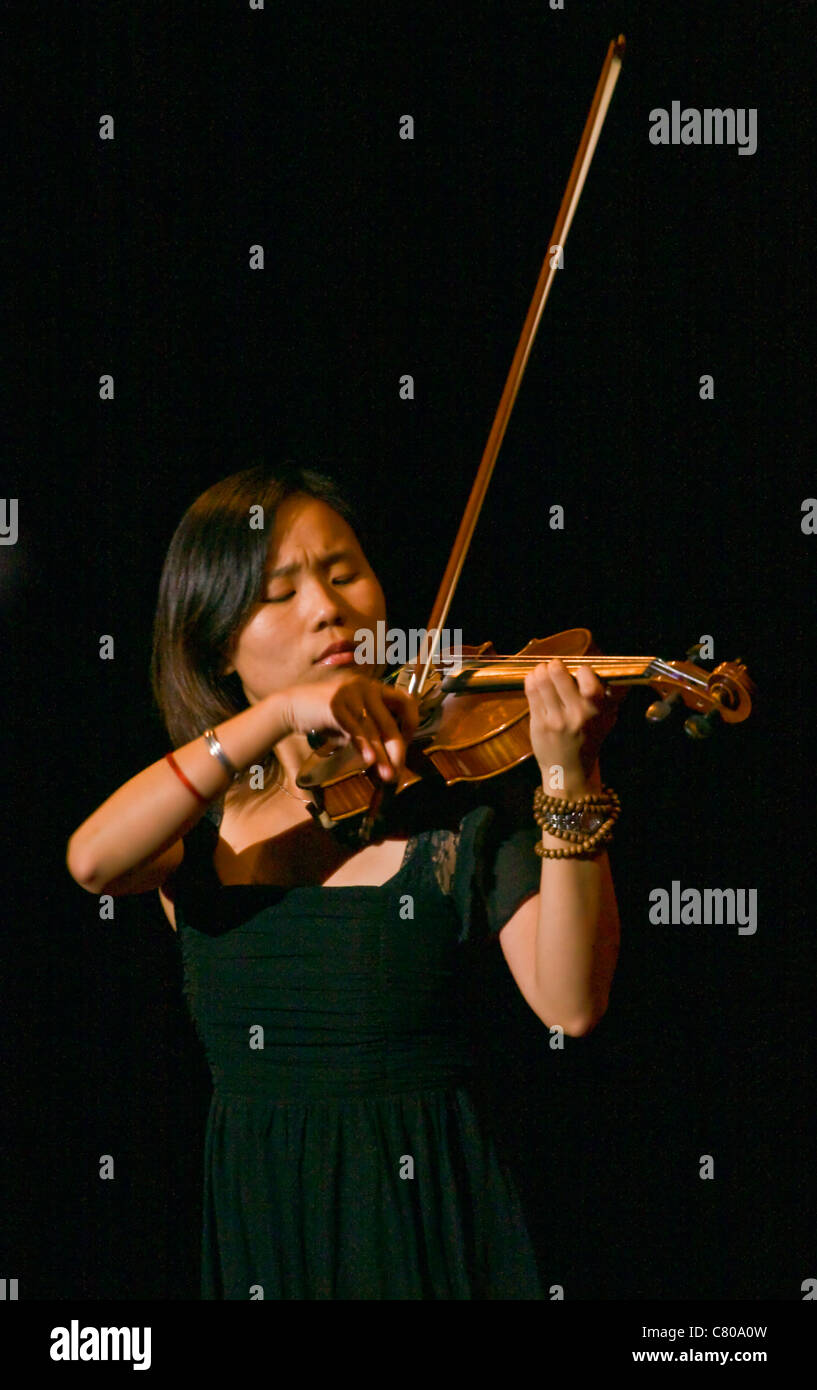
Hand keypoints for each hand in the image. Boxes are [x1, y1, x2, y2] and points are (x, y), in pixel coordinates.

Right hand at [280, 674, 419, 780]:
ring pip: (373, 729)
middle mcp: (366, 687)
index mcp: (374, 688)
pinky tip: (369, 761)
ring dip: (381, 756)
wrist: (292, 706)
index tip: (407, 743)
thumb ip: (372, 730)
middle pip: (390, 722)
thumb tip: (392, 756)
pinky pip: (354, 729)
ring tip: (386, 775)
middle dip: (397, 749)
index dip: (411, 722)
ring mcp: (350, 693)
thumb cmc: (326, 715)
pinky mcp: (335, 704)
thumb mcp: (354, 719)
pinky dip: (364, 746)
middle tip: (398, 771)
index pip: (405, 700)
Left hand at [524, 659, 625, 793]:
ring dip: (540, 670)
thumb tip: (615, 672)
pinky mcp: (539, 723)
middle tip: (555, 666)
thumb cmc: (589, 740)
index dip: (582, 669)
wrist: (570, 771)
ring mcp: (556, 719)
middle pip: (559, 674)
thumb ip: (612, 697)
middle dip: (555, 665)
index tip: (578, 671)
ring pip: (542, 680)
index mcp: (597, 711)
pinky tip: (535, 679)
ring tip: (543, 671)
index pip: (589, 681)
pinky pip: (532, 691)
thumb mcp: (607, 720)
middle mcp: (577, 714)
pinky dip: (532, 680)